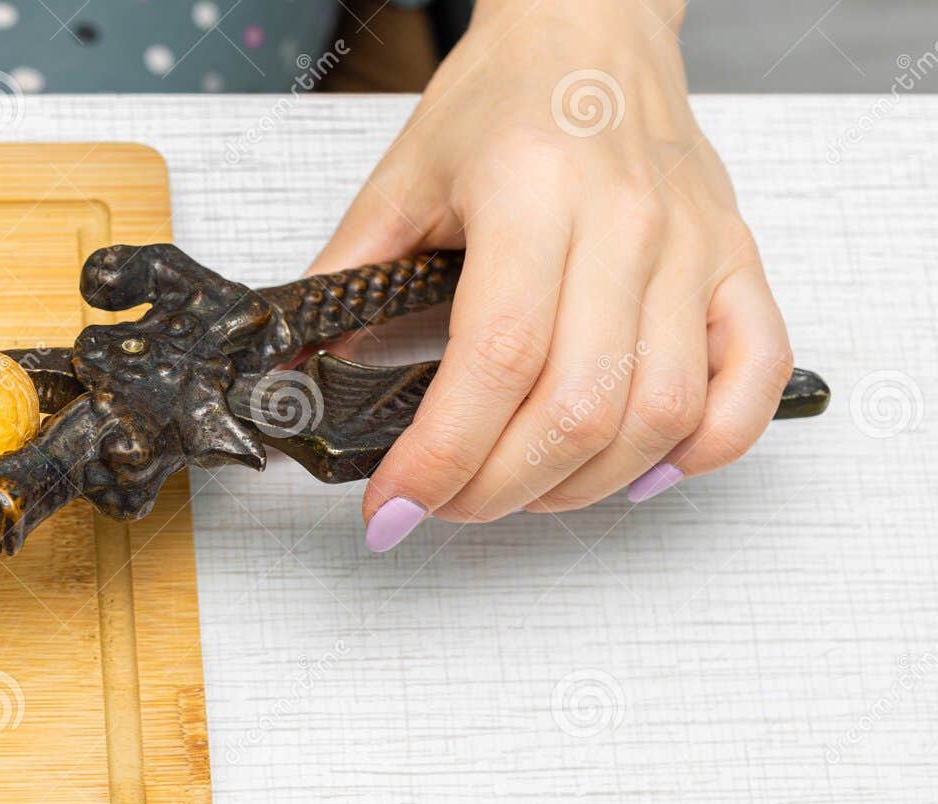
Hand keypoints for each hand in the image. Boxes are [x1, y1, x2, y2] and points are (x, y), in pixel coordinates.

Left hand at [309, 0, 794, 550]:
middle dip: (498, 490)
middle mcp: (623, 222)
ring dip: (583, 485)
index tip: (394, 505)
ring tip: (523, 488)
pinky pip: (751, 378)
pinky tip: (641, 466)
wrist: (590, 29)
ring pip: (661, 413)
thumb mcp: (402, 180)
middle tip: (447, 504)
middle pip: (578, 407)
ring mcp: (693, 247)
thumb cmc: (505, 99)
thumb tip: (303, 369)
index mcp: (530, 192)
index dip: (440, 457)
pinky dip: (705, 446)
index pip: (495, 360)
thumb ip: (348, 278)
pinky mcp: (737, 263)